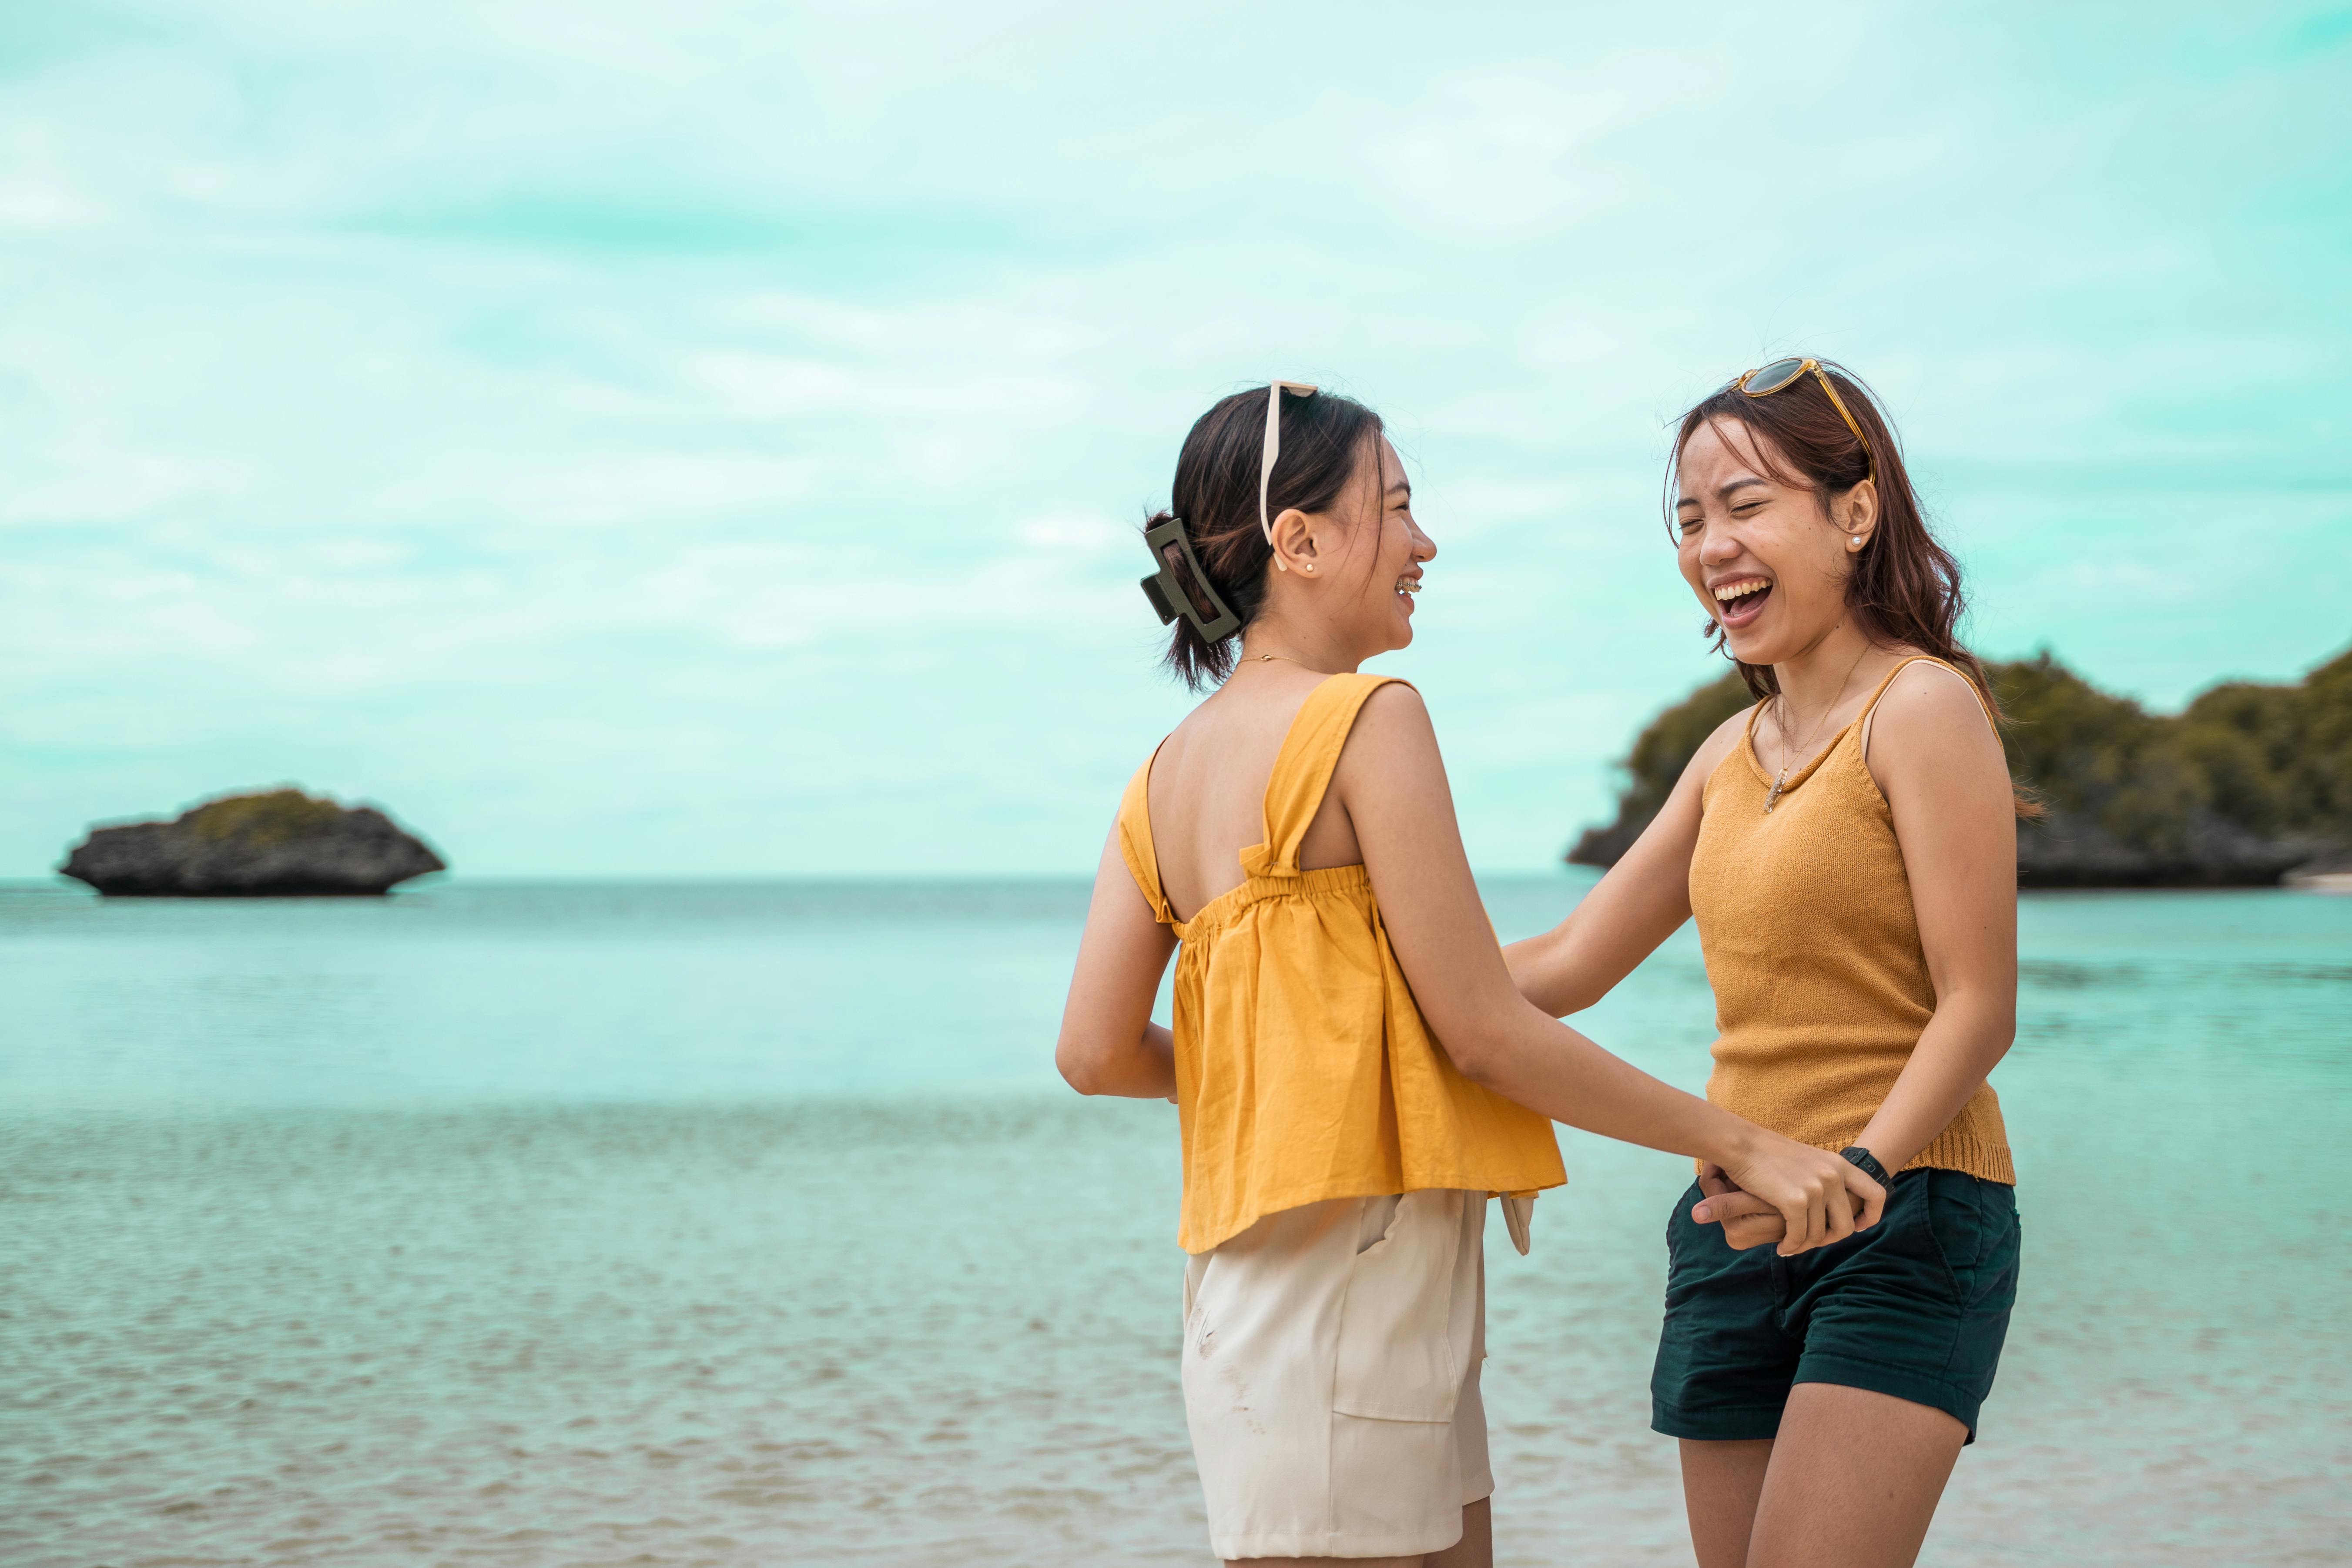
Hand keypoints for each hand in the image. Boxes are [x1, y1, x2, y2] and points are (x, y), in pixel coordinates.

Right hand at [1711, 1138, 1885, 1256]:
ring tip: (1791, 1244)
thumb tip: (1832, 1207)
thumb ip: (1825, 1178)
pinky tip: (1782, 1247)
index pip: (1876, 1195)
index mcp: (1839, 1165)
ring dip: (1804, 1245)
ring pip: (1819, 1235)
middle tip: (1812, 1241)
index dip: (1871, 1216)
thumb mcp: (1808, 1160)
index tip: (1857, 1226)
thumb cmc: (1768, 1154)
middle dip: (1829, 1240)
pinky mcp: (1795, 1200)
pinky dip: (1791, 1246)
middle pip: (1846, 1226)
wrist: (1741, 1144)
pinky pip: (1799, 1236)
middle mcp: (1832, 1176)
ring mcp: (1815, 1188)